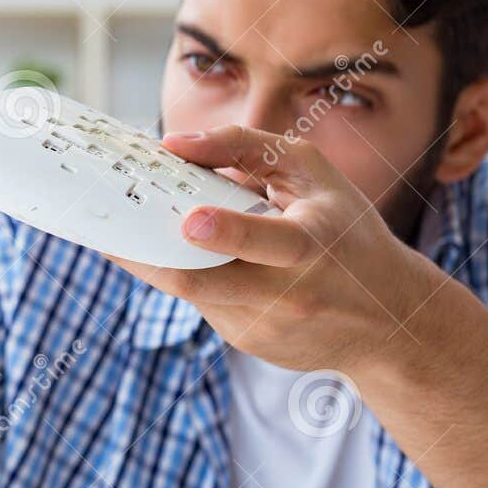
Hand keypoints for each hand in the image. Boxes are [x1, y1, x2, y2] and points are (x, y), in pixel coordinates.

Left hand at [105, 125, 444, 376]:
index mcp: (313, 244)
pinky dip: (190, 276)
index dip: (226, 232)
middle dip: (143, 256)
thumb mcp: (310, 173)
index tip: (188, 220)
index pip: (267, 241)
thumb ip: (244, 147)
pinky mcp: (247, 342)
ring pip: (190, 291)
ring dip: (156, 261)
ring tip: (134, 230)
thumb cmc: (344, 230)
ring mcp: (264, 325)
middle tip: (101, 228)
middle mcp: (289, 292)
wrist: (385, 321)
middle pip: (199, 280)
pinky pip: (202, 303)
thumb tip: (171, 145)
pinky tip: (197, 259)